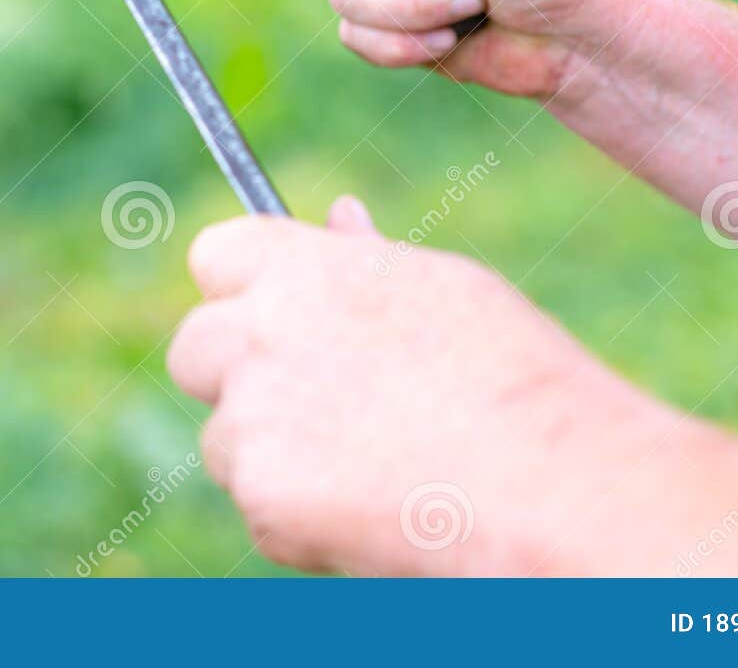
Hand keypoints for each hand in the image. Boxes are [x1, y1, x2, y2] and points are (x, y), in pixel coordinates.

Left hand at [166, 197, 658, 575]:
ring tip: (374, 468)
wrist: (544, 483)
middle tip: (313, 408)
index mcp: (305, 266)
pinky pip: (257, 510)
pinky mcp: (261, 492)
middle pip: (194, 348)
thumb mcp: (443, 290)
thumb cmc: (512, 380)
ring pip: (223, 439)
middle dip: (233, 378)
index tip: (268, 318)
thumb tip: (338, 216)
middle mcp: (262, 329)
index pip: (216, 253)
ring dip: (270, 457)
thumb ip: (366, 260)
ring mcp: (253, 413)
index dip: (240, 290)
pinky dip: (298, 522)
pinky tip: (374, 513)